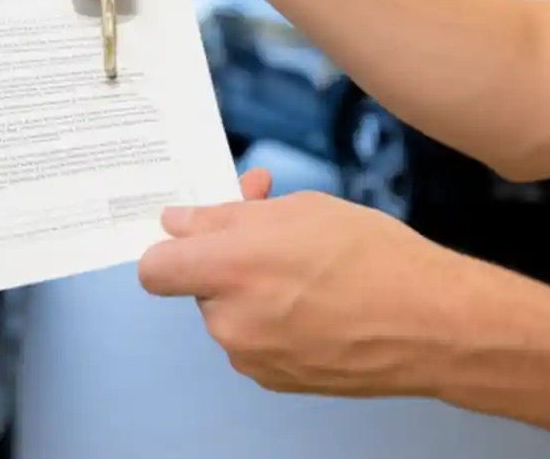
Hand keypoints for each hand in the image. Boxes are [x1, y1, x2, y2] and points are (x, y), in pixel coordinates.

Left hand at [138, 188, 466, 397]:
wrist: (434, 324)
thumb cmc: (373, 259)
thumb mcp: (297, 210)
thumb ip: (226, 216)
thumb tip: (180, 221)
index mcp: (228, 269)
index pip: (154, 268)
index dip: (168, 249)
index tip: (189, 237)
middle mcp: (230, 319)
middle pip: (197, 288)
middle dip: (224, 262)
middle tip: (270, 238)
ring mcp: (251, 356)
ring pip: (228, 314)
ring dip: (251, 293)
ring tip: (306, 273)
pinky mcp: (275, 379)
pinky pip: (254, 342)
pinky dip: (272, 323)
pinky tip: (316, 306)